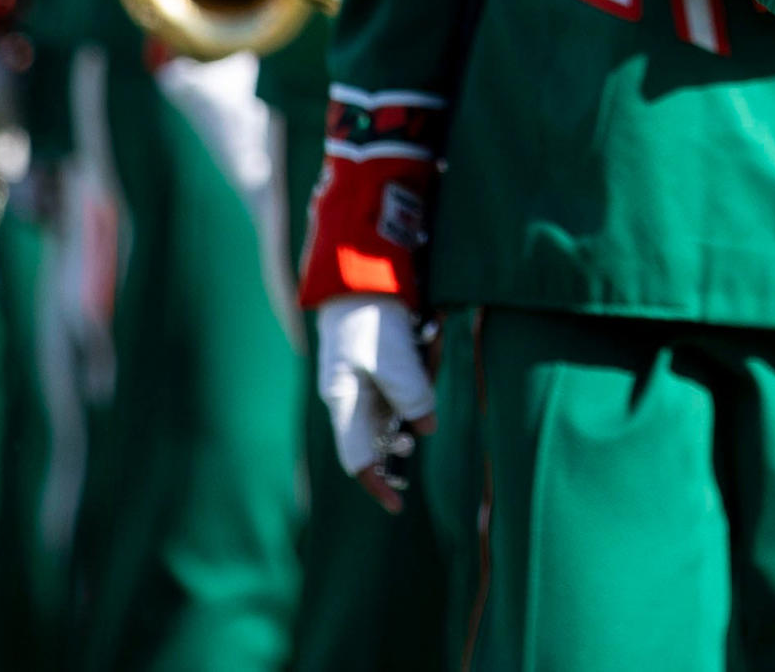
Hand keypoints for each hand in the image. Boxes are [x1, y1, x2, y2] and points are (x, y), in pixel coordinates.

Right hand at [315, 296, 435, 507]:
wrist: (360, 270)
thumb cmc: (368, 316)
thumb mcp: (391, 359)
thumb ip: (410, 395)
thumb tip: (427, 427)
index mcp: (345, 401)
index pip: (357, 457)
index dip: (377, 482)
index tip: (399, 505)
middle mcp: (355, 395)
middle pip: (391, 427)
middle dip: (416, 412)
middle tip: (425, 393)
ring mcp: (369, 377)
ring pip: (407, 398)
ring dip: (426, 375)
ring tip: (430, 338)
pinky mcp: (384, 359)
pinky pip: (412, 373)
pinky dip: (425, 356)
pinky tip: (429, 330)